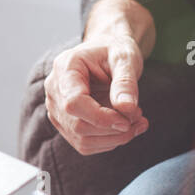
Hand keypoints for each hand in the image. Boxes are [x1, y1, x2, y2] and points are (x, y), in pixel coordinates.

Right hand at [44, 36, 148, 154]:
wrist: (107, 53)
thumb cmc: (114, 51)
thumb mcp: (125, 58)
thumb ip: (125, 82)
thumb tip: (127, 109)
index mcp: (65, 68)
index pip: (74, 103)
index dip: (100, 117)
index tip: (127, 120)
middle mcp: (55, 90)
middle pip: (78, 125)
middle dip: (113, 129)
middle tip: (139, 117)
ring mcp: (57, 109)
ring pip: (82, 139)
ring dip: (114, 139)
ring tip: (137, 121)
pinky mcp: (66, 123)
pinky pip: (85, 143)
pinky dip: (109, 141)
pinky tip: (127, 127)